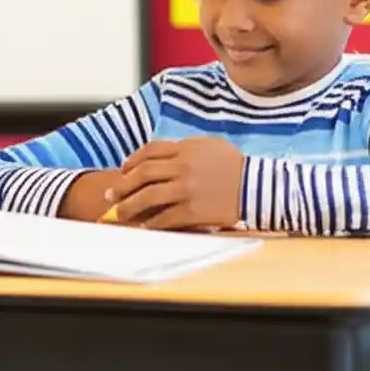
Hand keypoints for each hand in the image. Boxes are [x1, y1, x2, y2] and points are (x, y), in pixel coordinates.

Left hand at [106, 137, 244, 230]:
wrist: (258, 187)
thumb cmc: (235, 166)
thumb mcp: (209, 146)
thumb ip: (184, 148)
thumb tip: (159, 156)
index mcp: (186, 148)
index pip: (149, 151)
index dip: (131, 161)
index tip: (123, 170)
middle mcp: (183, 167)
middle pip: (142, 174)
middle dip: (122, 185)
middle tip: (111, 194)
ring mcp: (186, 189)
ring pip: (147, 196)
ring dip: (129, 206)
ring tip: (120, 212)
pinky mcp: (192, 210)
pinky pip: (163, 217)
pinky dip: (150, 222)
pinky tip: (144, 225)